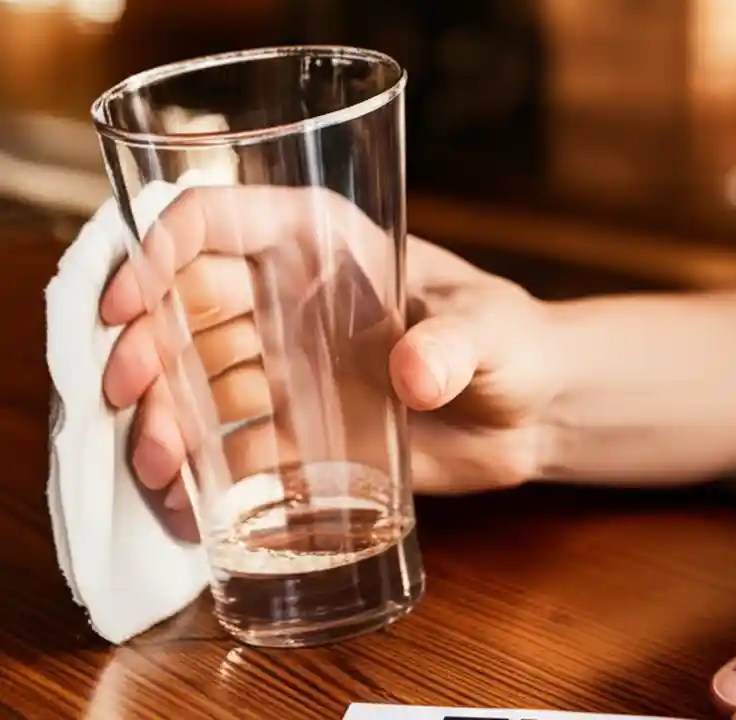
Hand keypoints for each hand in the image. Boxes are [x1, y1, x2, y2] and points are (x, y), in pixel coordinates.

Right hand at [101, 186, 560, 537]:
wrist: (534, 416)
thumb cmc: (515, 344)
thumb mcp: (491, 333)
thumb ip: (455, 346)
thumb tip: (413, 374)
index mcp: (320, 242)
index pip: (214, 220)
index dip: (156, 253)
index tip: (126, 305)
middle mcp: (287, 299)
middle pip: (183, 308)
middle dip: (144, 348)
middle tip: (126, 397)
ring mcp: (287, 367)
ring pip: (196, 383)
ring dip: (164, 421)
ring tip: (158, 470)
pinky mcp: (299, 430)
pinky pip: (230, 448)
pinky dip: (201, 476)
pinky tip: (183, 508)